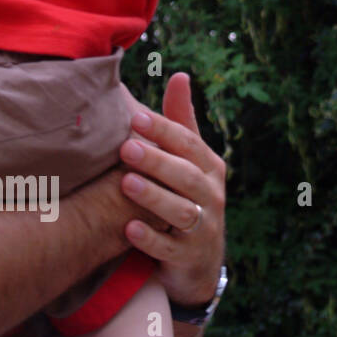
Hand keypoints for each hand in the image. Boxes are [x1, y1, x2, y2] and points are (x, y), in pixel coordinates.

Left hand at [117, 73, 226, 307]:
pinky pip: (170, 247)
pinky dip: (151, 239)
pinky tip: (129, 229)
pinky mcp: (189, 256)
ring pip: (181, 211)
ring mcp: (203, 227)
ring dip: (154, 198)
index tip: (134, 117)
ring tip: (126, 184)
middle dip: (157, 161)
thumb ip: (181, 122)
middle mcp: (212, 196)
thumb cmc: (187, 197)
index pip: (189, 144)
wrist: (199, 261)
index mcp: (210, 168)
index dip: (164, 130)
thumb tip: (179, 75)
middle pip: (187, 175)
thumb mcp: (190, 161)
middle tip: (125, 148)